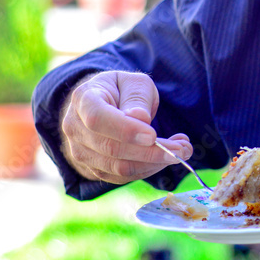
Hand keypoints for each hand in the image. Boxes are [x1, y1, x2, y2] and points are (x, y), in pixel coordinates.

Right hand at [60, 71, 192, 183]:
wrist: (104, 104)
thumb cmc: (121, 90)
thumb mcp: (134, 83)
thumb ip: (137, 98)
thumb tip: (140, 118)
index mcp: (83, 99)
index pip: (98, 119)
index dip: (126, 130)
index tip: (154, 135)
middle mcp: (75, 128)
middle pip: (111, 148)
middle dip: (152, 151)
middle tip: (183, 148)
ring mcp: (80, 151)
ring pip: (119, 167)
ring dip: (155, 163)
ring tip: (182, 150)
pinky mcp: (93, 168)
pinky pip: (123, 176)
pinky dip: (149, 169)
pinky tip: (166, 157)